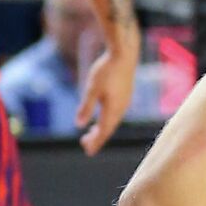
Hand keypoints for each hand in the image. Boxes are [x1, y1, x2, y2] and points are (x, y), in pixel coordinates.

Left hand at [76, 35, 139, 155]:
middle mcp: (122, 108)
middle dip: (97, 138)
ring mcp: (125, 102)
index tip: (88, 151)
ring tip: (89, 135)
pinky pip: (116, 114)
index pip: (104, 131)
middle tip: (84, 145)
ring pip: (113, 121)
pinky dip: (107, 120)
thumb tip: (79, 125)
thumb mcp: (92, 89)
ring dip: (101, 129)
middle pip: (109, 128)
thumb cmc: (106, 70)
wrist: (124, 54)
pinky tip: (101, 119)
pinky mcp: (125, 95)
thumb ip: (86, 107)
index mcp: (113, 109)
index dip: (96, 142)